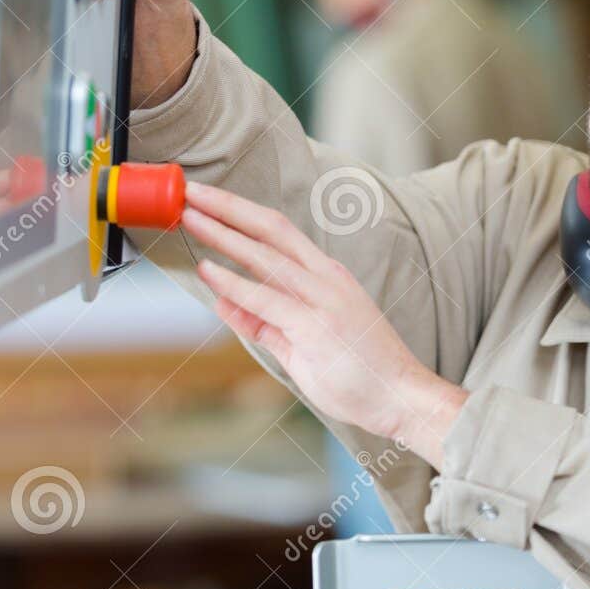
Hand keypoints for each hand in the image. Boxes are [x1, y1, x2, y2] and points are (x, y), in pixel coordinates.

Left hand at [182, 182, 468, 464]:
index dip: (240, 211)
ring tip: (188, 217)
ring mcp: (323, 300)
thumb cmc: (362, 372)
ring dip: (223, 234)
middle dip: (227, 207)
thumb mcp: (304, 342)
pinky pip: (266, 299)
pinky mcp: (315, 327)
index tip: (206, 199)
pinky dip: (234, 282)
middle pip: (271, 229)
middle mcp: (327, 279)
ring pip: (265, 256)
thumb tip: (224, 303)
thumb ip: (264, 323)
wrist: (402, 398)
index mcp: (328, 277)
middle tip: (189, 190)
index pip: (279, 232)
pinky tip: (207, 270)